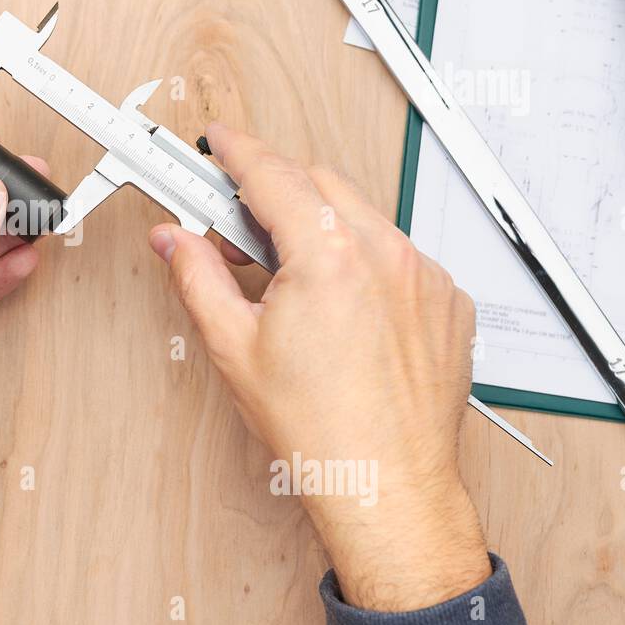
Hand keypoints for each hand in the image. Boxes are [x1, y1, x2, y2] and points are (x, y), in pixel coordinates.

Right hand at [148, 123, 489, 611]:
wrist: (386, 483)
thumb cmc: (321, 429)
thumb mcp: (234, 347)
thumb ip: (197, 277)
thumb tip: (176, 242)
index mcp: (328, 257)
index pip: (273, 173)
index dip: (237, 150)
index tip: (221, 142)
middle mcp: (386, 254)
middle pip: (319, 182)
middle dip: (275, 190)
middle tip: (237, 225)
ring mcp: (425, 275)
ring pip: (362, 215)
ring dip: (322, 225)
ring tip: (290, 276)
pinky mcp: (449, 299)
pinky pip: (400, 253)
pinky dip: (365, 259)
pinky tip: (340, 303)